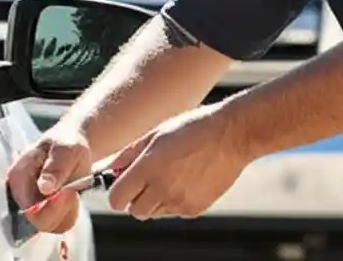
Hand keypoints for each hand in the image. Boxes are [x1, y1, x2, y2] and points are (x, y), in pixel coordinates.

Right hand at [6, 125, 92, 233]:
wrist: (71, 146)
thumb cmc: (66, 144)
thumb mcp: (66, 150)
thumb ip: (55, 167)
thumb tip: (44, 187)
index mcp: (18, 176)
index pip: (28, 207)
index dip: (52, 206)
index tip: (68, 192)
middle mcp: (19, 194)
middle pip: (38, 221)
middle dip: (61, 209)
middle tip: (72, 191)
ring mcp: (29, 205)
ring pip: (49, 226)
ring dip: (66, 212)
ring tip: (71, 191)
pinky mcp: (40, 212)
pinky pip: (57, 226)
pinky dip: (68, 215)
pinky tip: (70, 199)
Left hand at [107, 103, 250, 220]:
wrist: (231, 135)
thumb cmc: (193, 128)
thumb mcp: (156, 133)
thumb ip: (129, 154)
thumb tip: (112, 168)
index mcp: (148, 168)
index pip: (116, 199)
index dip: (117, 192)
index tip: (123, 184)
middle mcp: (162, 188)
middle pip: (134, 210)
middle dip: (135, 198)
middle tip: (146, 181)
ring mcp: (179, 201)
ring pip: (154, 213)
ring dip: (155, 201)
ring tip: (169, 177)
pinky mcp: (195, 209)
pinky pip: (174, 212)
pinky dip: (174, 201)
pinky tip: (185, 180)